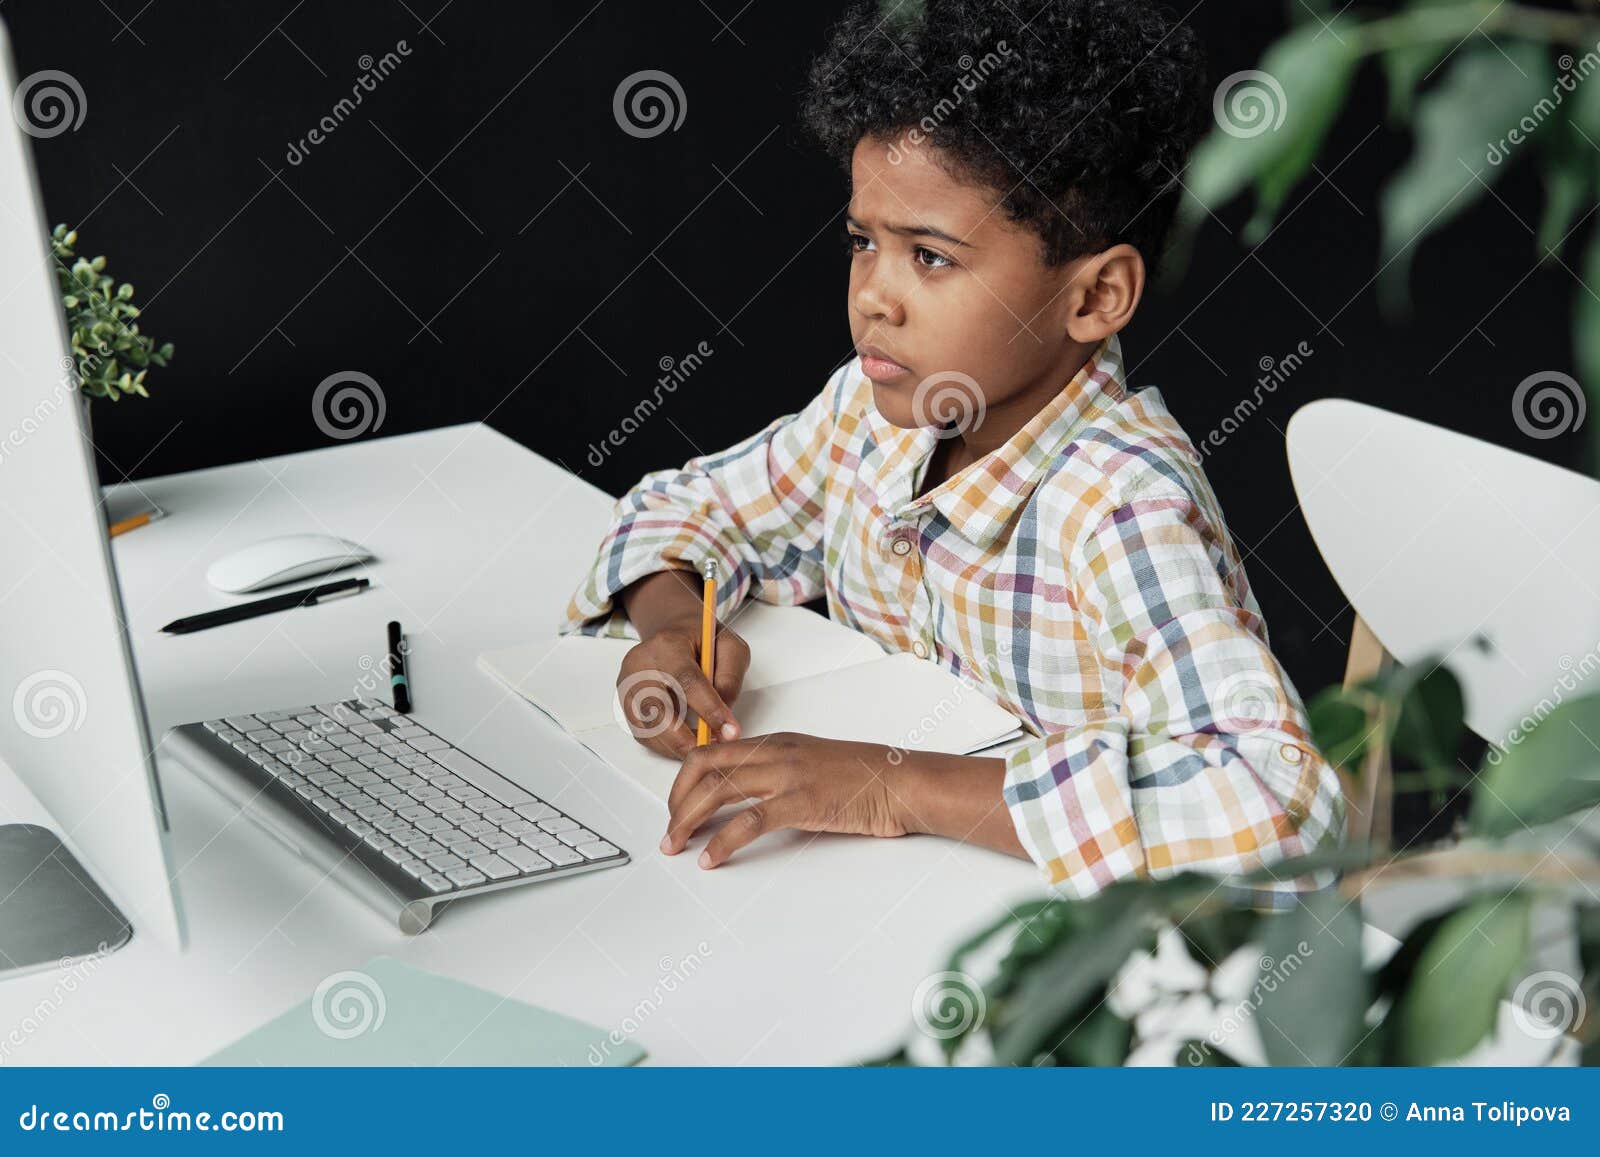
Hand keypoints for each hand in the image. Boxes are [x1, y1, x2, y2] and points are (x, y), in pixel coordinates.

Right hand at [616, 617, 750, 757]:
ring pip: (647, 727)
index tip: (730, 731)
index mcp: (668, 645)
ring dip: (676, 746)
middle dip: (684, 738)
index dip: (709, 709)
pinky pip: (643, 734)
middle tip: (709, 751)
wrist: (672, 631)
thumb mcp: (729, 646)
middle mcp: (641, 664)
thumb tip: (723, 716)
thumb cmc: (701, 640)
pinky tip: (685, 743)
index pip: (687, 680)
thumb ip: (730, 677)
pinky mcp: (625, 702)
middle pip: (655, 709)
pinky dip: (666, 745)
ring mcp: (628, 685)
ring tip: (702, 747)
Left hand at [660, 732, 911, 866]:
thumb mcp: (811, 765)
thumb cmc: (863, 779)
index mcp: (774, 743)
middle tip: (669, 832)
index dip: (683, 781)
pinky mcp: (801, 801)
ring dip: (688, 821)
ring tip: (676, 846)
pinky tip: (712, 859)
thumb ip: (778, 774)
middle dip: (676, 801)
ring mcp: (787, 775)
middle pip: (704, 768)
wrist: (901, 781)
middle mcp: (774, 753)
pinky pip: (749, 821)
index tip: (674, 808)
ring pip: (717, 790)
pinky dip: (723, 842)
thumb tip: (744, 800)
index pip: (710, 753)